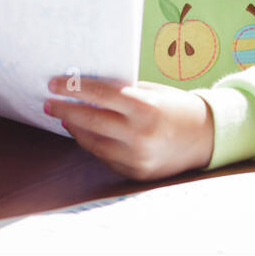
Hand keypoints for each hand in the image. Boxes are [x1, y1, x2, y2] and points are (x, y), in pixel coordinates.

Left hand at [44, 75, 214, 181]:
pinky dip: (92, 143)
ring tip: (64, 117)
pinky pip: (105, 156)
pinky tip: (84, 133)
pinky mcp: (135, 172)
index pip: (99, 94)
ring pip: (92, 142)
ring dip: (74, 128)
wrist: (206, 138)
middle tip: (48, 102)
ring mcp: (137, 156)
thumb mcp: (151, 92)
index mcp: (144, 107)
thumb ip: (122, 92)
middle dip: (64, 110)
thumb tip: (84, 89)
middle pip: (90, 120)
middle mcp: (139, 134)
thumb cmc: (175, 107)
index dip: (73, 88)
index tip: (54, 83)